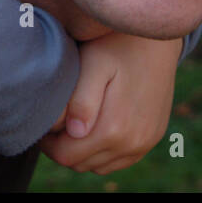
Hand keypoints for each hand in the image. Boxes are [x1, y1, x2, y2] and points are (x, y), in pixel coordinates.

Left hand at [39, 32, 181, 174]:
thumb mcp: (94, 63)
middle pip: (81, 163)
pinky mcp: (153, 137)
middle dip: (63, 146)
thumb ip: (81, 100)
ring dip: (83, 151)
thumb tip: (74, 132)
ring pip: (99, 165)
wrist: (158, 37)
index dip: (48, 143)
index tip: (43, 122)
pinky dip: (104, 151)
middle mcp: (132, 142)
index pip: (66, 156)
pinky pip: (120, 160)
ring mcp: (145, 142)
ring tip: (75, 121)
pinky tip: (97, 124)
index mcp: (114, 128)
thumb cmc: (118, 45)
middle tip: (57, 120)